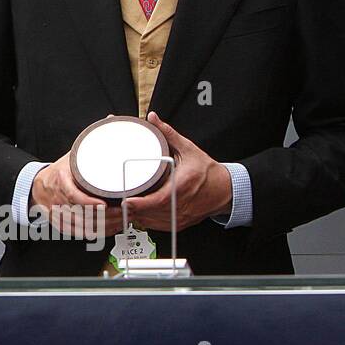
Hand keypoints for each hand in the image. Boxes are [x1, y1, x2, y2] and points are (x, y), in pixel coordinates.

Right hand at [30, 151, 127, 237]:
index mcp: (59, 181)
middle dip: (104, 216)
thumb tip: (110, 151)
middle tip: (122, 212)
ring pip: (81, 226)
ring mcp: (57, 213)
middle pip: (80, 213)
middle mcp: (57, 199)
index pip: (73, 195)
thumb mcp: (70, 162)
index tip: (104, 205)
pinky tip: (107, 229)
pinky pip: (78, 232)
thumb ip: (87, 159)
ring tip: (119, 221)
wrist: (37, 185)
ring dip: (103, 226)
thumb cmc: (57, 173)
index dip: (89, 203)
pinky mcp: (60, 224)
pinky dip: (94, 233)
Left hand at [123, 112, 233, 231]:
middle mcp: (182, 204)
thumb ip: (169, 134)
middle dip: (134, 208)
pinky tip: (139, 213)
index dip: (142, 203)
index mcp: (183, 185)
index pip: (160, 199)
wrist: (225, 189)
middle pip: (153, 212)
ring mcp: (182, 216)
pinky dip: (147, 220)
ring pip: (154, 221)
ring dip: (138, 215)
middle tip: (119, 201)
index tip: (127, 200)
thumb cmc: (207, 170)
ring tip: (126, 206)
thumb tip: (153, 118)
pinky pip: (159, 226)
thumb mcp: (188, 149)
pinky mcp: (181, 223)